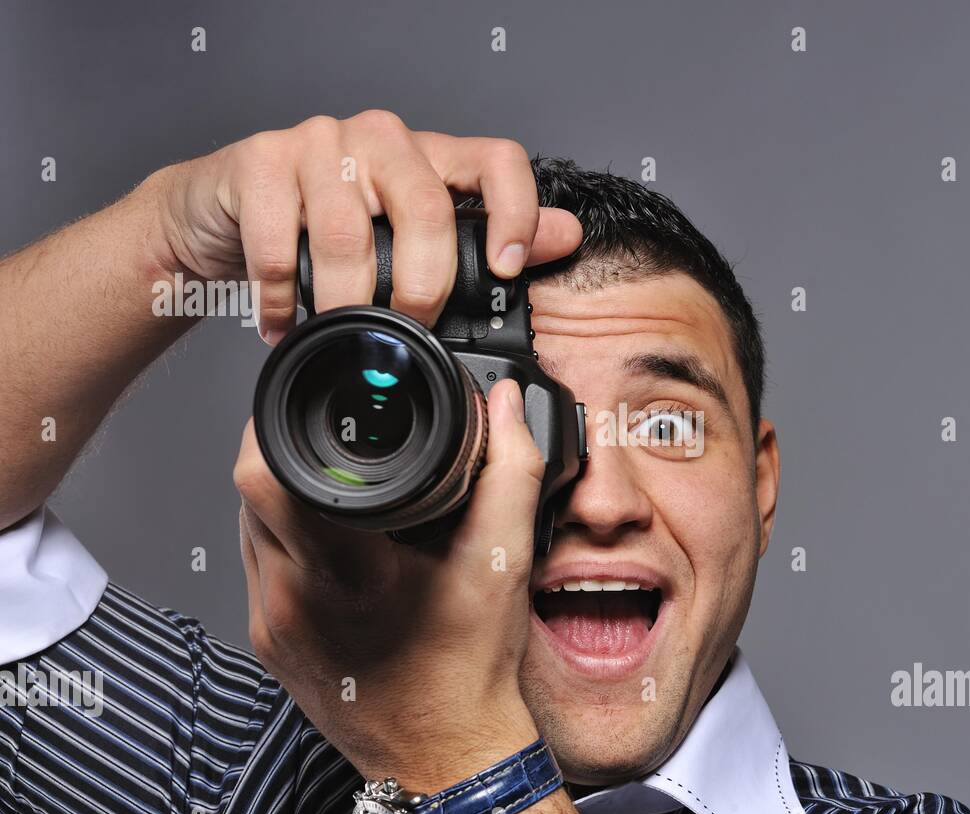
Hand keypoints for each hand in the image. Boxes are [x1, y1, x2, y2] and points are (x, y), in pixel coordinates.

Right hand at [149, 109, 580, 342]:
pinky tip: (284, 324)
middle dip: (423, 285)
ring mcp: (320, 143)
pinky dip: (281, 297)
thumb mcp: (408, 239)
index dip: (515, 211)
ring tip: (342, 336)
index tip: (508, 268)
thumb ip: (481, 238)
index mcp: (429, 157)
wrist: (225, 211)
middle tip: (410, 330)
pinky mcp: (261, 161)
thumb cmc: (324, 227)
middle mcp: (381, 139)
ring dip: (346, 301)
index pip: (496, 160)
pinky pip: (278, 240)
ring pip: (347, 232)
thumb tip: (561, 236)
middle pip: (425, 208)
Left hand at [234, 378, 548, 793]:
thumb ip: (509, 470)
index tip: (307, 415)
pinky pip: (259, 570)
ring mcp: (271, 626)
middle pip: (251, 494)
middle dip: (288, 458)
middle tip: (338, 451)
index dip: (275, 428)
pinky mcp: (269, 645)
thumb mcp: (502, 561)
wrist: (450, 757)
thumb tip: (501, 408)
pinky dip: (287, 544)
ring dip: (284, 501)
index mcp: (341, 571)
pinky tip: (333, 549)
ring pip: (249, 530)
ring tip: (340, 499)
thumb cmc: (470, 673)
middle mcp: (289, 599)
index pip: (263, 473)